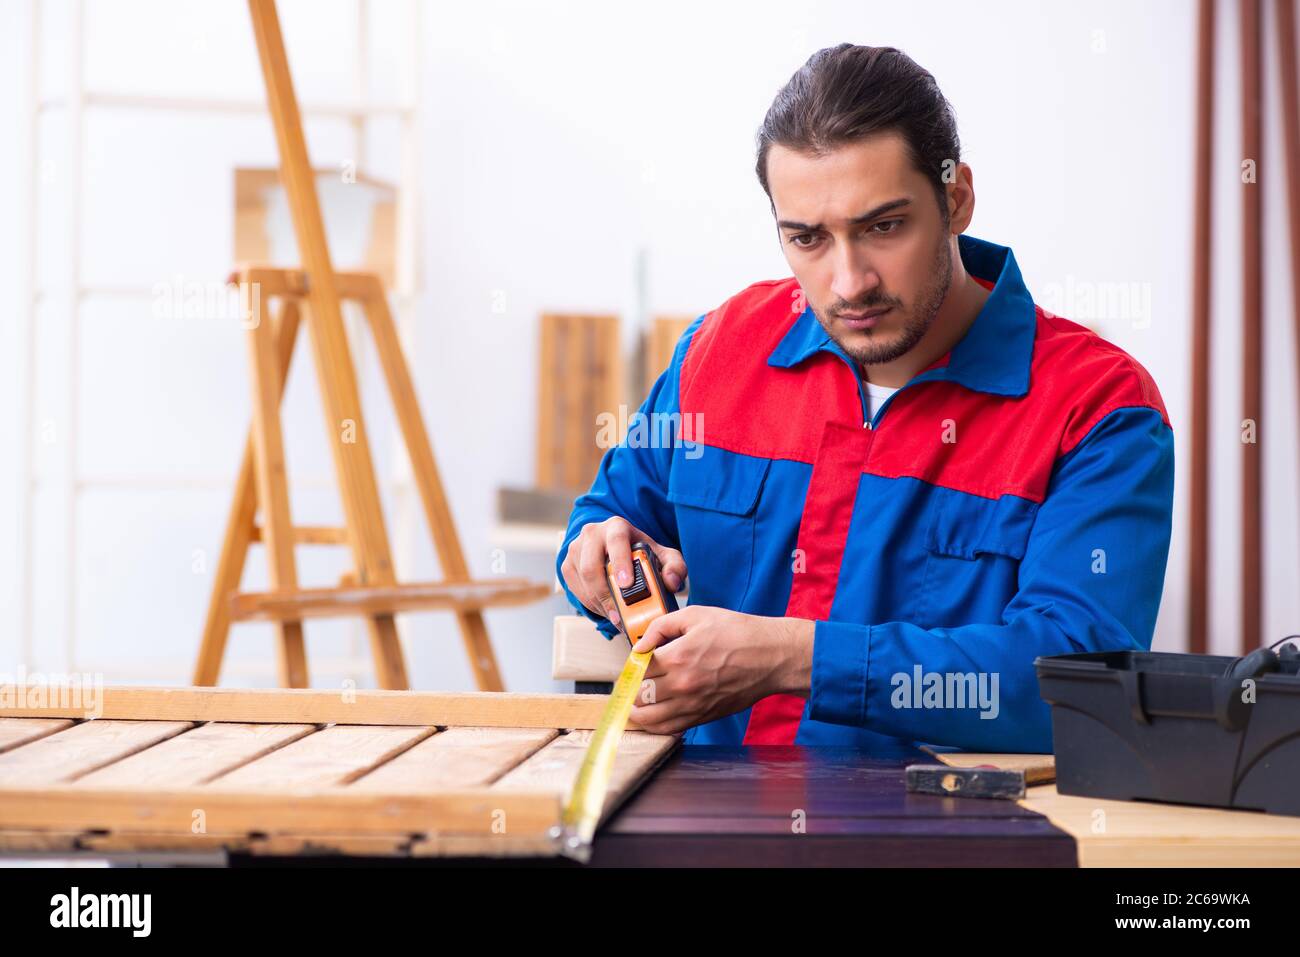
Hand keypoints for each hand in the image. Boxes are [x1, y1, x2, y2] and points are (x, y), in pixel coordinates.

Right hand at [560, 517, 685, 628]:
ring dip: (599, 603)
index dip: (620, 562)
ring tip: (616, 616)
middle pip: (592, 566)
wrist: (614, 548)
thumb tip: (670, 582)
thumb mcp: (663, 556)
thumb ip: (675, 567)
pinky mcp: (568, 564)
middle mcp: (593, 534)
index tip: (626, 584)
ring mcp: (577, 548)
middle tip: (620, 615)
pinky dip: (590, 603)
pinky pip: (575, 588)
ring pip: (583, 580)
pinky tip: (605, 608)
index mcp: (617, 527)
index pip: (616, 541)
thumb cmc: (639, 552)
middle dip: (606, 594)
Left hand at [628, 606, 813, 734]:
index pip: (637, 669)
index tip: (633, 664)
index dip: (630, 666)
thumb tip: (640, 645)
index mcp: (677, 657)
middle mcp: (682, 685)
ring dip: (637, 711)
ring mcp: (692, 705)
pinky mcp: (702, 717)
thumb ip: (661, 626)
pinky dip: (655, 726)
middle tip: (630, 683)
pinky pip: (669, 729)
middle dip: (631, 688)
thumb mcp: (696, 615)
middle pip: (639, 695)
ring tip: (635, 703)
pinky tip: (652, 716)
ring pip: (649, 718)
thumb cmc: (738, 633)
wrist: (771, 657)